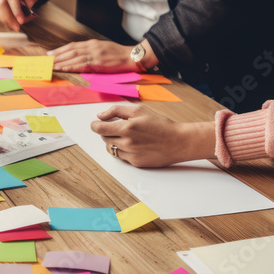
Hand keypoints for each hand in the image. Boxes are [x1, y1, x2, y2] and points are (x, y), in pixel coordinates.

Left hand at [47, 39, 142, 72]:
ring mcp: (94, 54)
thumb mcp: (103, 49)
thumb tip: (80, 57)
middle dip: (57, 56)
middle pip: (70, 50)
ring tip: (51, 66)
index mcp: (92, 43)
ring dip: (60, 62)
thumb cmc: (118, 55)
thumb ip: (92, 51)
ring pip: (73, 57)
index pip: (72, 46)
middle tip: (46, 60)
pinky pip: (81, 64)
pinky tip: (62, 68)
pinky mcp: (98, 62)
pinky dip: (70, 66)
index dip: (60, 50)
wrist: (131, 57)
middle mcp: (91, 47)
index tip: (50, 54)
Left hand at [90, 105, 214, 166]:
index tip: (95, 124)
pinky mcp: (135, 163)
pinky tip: (135, 145)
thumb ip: (117, 110)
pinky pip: (121, 157)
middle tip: (117, 128)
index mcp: (127, 127)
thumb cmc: (160, 124)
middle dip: (106, 132)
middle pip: (104, 139)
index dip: (95, 126)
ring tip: (126, 136)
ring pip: (111, 149)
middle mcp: (127, 142)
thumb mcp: (140, 110)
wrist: (178, 142)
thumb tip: (100, 116)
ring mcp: (130, 154)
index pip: (99, 129)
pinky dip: (123, 150)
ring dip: (114, 142)